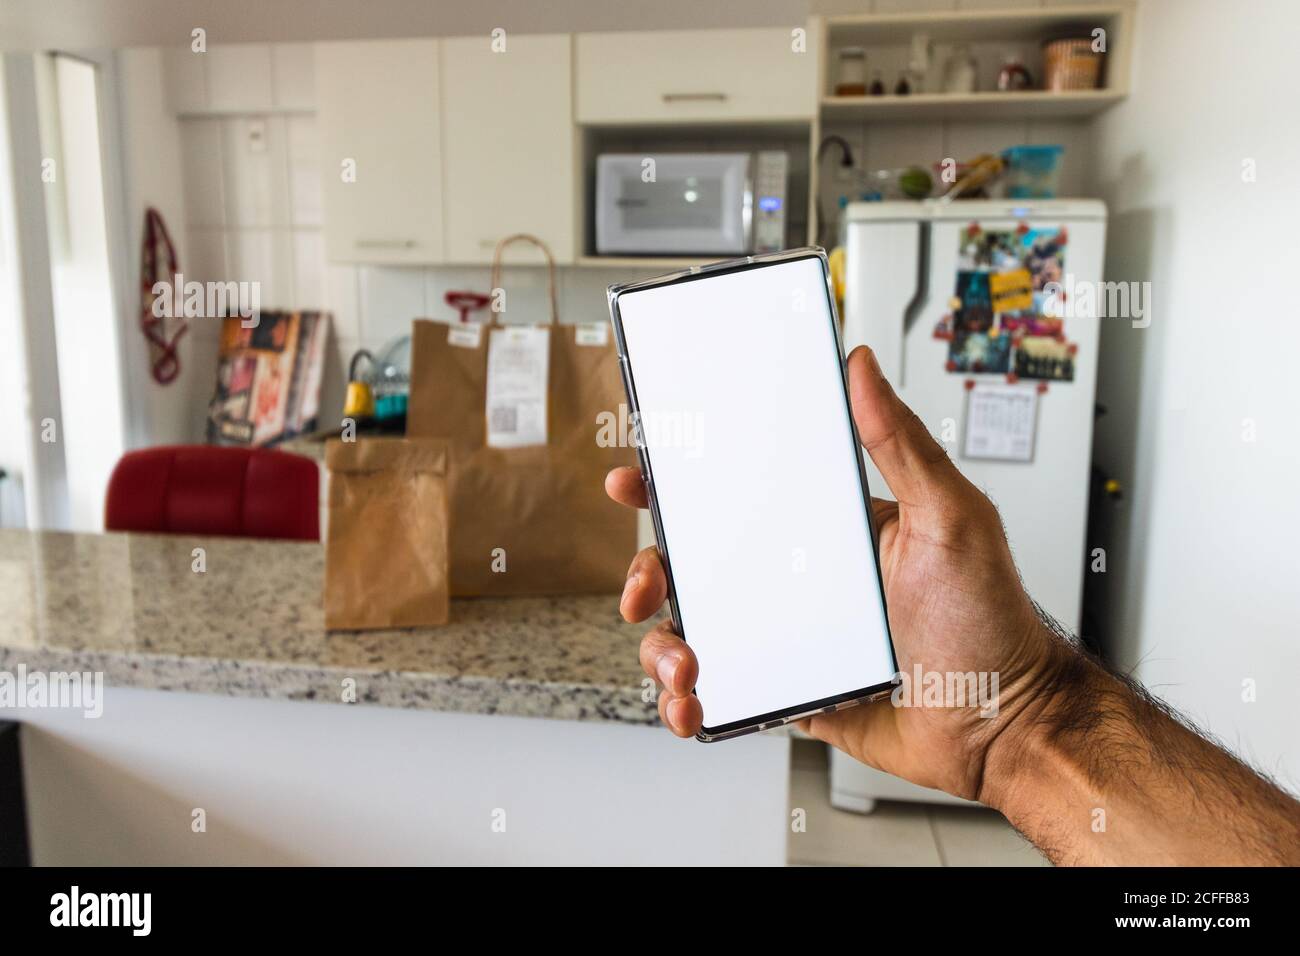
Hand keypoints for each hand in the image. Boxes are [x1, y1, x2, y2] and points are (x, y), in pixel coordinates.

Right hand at [605, 345, 1064, 802]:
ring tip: (686, 667)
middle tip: (645, 588)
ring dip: (664, 648)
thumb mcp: (951, 518)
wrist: (1004, 728)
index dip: (677, 486)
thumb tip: (863, 368)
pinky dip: (687, 702)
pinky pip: (720, 690)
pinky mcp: (786, 691)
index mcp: (825, 528)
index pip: (736, 492)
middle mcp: (796, 578)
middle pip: (694, 564)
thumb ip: (902, 445)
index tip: (638, 478)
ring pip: (693, 631)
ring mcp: (786, 637)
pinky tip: (691, 706)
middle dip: (650, 572)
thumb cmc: (990, 621)